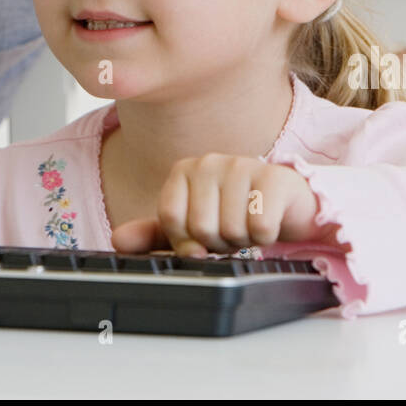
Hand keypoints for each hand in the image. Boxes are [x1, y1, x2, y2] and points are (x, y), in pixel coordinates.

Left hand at [109, 154, 338, 255]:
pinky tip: (269, 223)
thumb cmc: (234, 213)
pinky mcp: (274, 177)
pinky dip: (265, 236)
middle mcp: (210, 161)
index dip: (186, 240)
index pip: (170, 218)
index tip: (201, 237)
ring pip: (230, 230)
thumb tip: (118, 240)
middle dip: (218, 243)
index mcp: (184, 170)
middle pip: (200, 227)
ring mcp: (242, 165)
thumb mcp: (190, 227)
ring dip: (242, 241)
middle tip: (230, 231)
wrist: (287, 205)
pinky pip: (259, 226)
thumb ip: (152, 234)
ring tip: (248, 224)